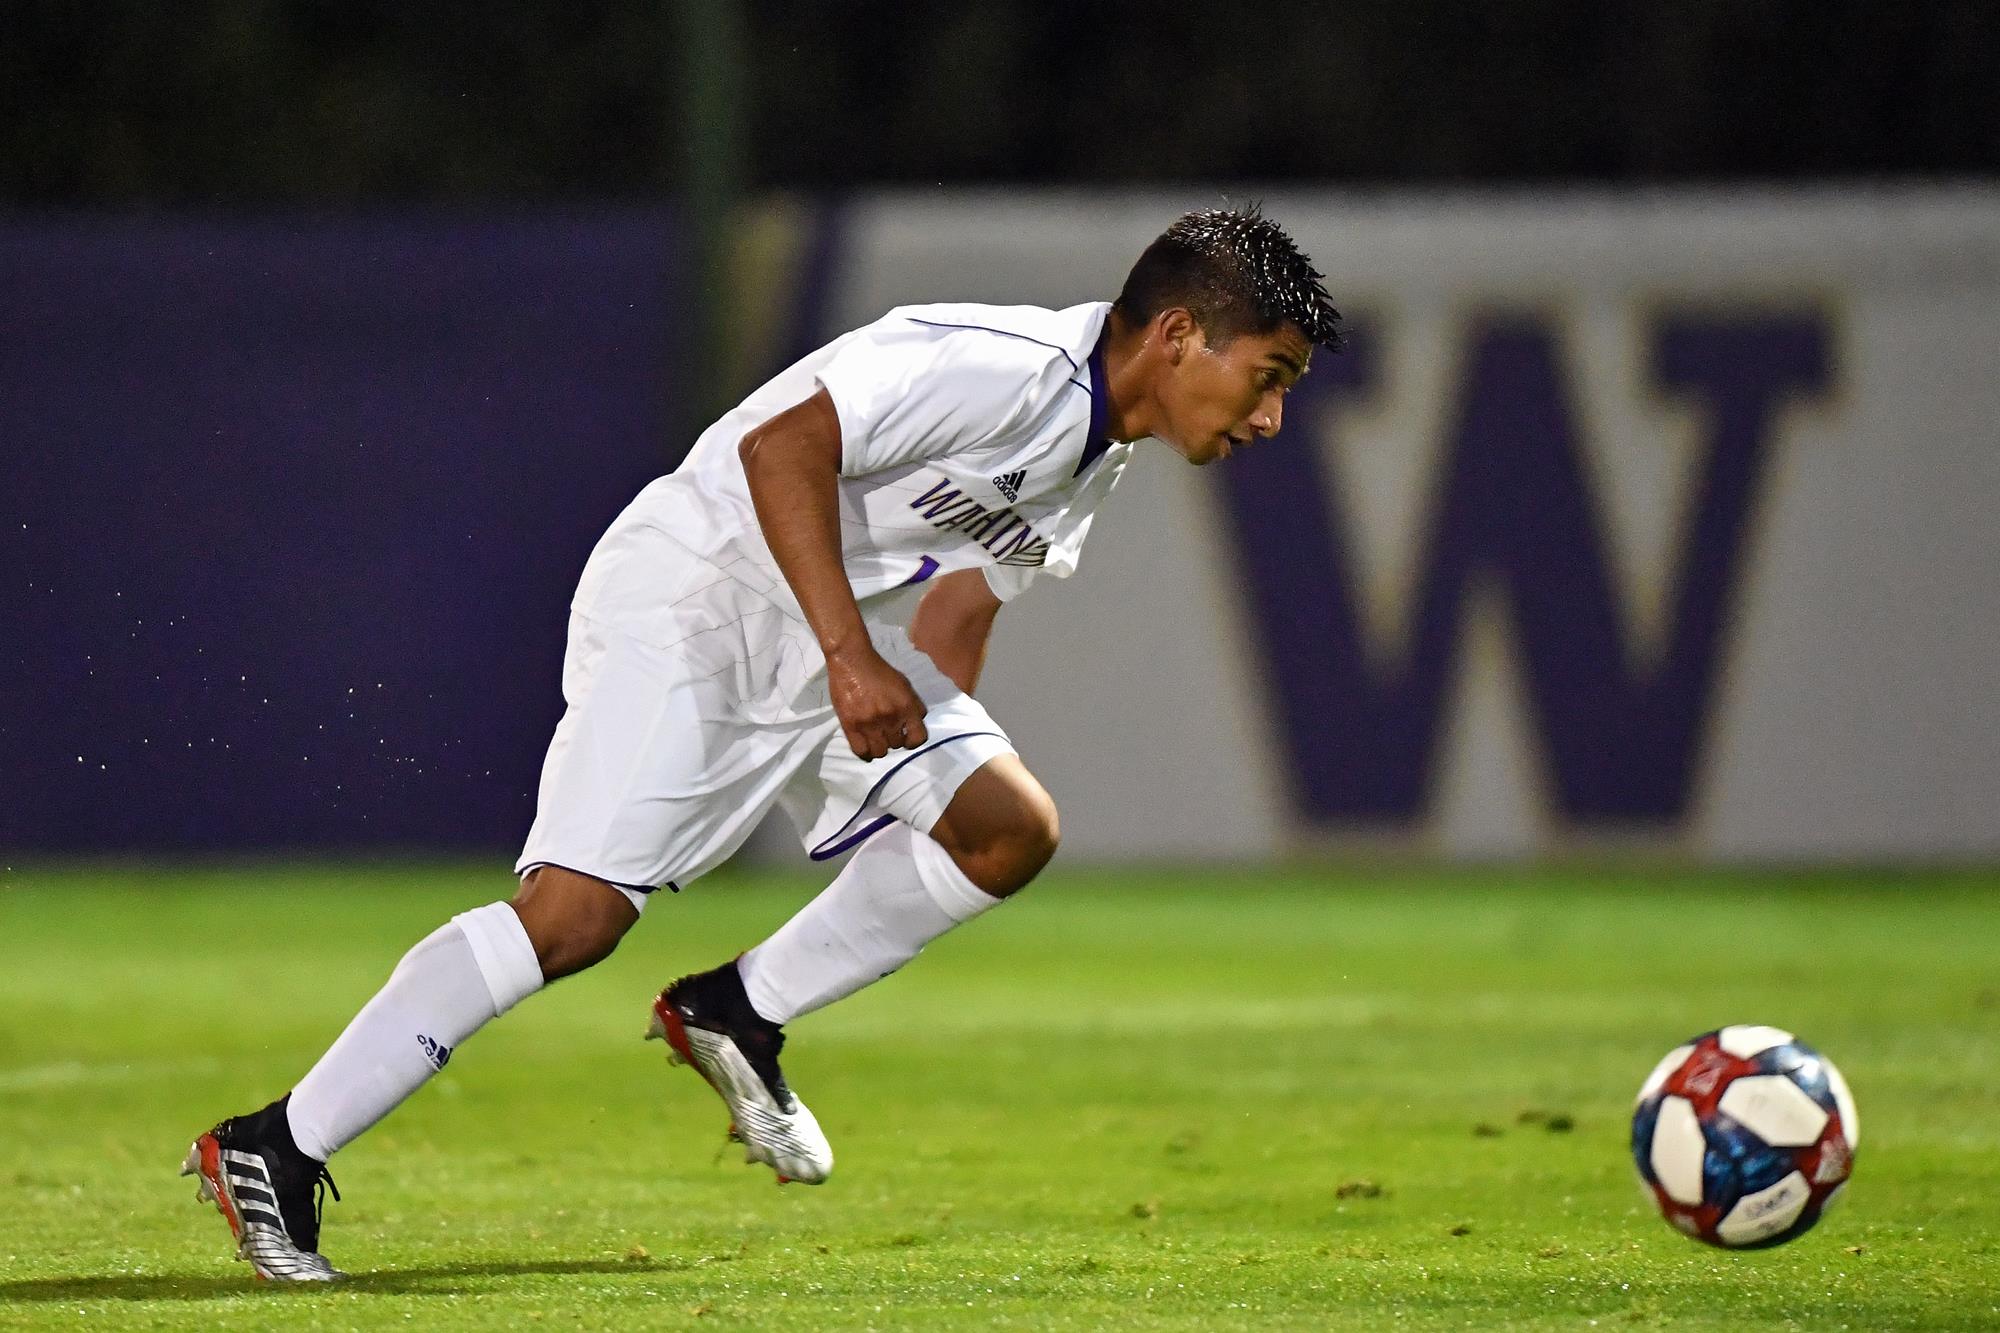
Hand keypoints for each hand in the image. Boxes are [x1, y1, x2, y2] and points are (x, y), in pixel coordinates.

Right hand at [826, 644, 929, 760]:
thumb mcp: (904, 684)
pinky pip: (861, 751)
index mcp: (906, 707)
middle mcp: (891, 718)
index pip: (918, 738)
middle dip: (893, 740)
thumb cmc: (879, 671)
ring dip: (879, 747)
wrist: (852, 661)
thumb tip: (918, 722)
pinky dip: (865, 753)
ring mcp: (870, 724)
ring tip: (875, 739)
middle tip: (886, 732)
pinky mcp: (851, 726)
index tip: (907, 738)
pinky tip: (865, 746)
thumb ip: (914, 705)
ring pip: (880, 752)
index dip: (913, 741)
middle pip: (897, 745)